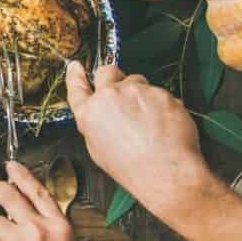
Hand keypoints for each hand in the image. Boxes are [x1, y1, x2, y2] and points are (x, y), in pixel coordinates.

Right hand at [66, 62, 207, 214]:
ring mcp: (135, 91)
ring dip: (140, 93)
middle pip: (107, 72)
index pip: (76, 87)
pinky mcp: (159, 92)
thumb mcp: (98, 150)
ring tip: (149, 120)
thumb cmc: (132, 168)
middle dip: (113, 78)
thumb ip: (95, 124)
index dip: (75, 75)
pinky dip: (162, 104)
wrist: (166, 173)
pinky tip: (164, 124)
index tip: (76, 67)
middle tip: (124, 94)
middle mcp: (109, 97)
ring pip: (137, 81)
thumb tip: (101, 114)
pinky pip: (159, 92)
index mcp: (89, 113)